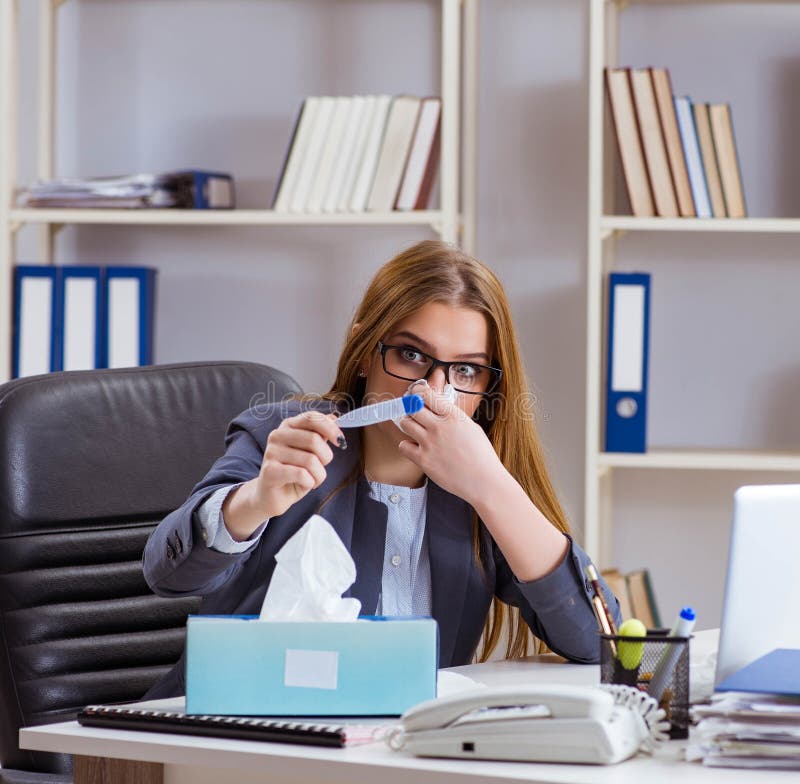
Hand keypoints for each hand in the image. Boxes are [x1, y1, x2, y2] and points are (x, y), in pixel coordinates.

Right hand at [254, 411, 345, 518]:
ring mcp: (271, 452)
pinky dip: (310, 482)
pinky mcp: (270, 471)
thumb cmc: (294, 473)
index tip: (341, 442)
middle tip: (321, 468)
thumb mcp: (310, 452)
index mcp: (288, 426)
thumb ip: (320, 435)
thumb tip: (334, 418)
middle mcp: (277, 435)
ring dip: (319, 475)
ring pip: (311, 460)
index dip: (330, 428)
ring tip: (312, 479)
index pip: (312, 418)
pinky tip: (304, 485)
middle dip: (326, 457)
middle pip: (314, 440)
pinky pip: (302, 474)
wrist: (273, 497)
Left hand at [396, 385, 505, 505]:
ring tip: (415, 429)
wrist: (483, 481)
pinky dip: (406, 445)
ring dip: (408, 424)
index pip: (427, 395)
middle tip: (413, 412)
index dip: (418, 392)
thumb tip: (439, 409)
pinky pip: (403, 446)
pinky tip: (415, 447)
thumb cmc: (481, 456)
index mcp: (453, 416)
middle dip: (411, 408)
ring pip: (405, 424)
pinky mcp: (423, 460)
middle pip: (412, 407)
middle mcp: (439, 427)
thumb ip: (453, 416)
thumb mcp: (471, 427)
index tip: (415, 394)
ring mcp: (430, 443)